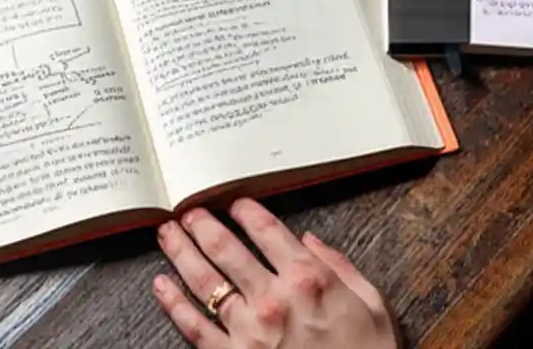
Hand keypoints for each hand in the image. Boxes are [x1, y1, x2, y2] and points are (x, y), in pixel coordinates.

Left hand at [151, 198, 398, 348]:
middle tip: (189, 210)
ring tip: (167, 234)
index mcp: (309, 278)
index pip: (267, 230)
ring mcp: (249, 330)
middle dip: (203, 225)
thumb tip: (309, 240)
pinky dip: (173, 304)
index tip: (233, 203)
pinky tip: (160, 285)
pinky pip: (195, 327)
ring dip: (181, 252)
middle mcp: (273, 298)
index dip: (245, 211)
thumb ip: (340, 266)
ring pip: (204, 281)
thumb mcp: (372, 305)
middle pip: (225, 249)